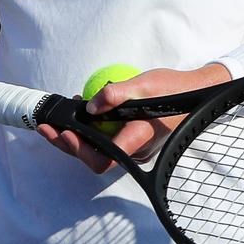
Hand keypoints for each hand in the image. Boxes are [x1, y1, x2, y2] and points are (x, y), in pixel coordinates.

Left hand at [38, 64, 229, 173]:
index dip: (78, 150)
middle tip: (46, 126)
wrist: (197, 94)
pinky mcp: (135, 141)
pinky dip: (90, 131)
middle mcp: (137, 150)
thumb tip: (91, 106)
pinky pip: (108, 142)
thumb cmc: (174, 89)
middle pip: (95, 158)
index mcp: (139, 138)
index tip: (62, 132)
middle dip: (67, 144)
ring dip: (77, 137)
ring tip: (60, 117)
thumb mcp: (144, 84)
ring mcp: (136, 148)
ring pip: (100, 151)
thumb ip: (117, 94)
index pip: (102, 159)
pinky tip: (82, 112)